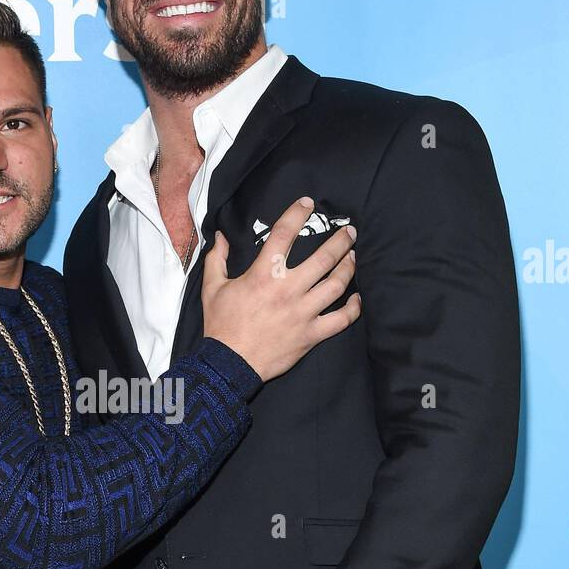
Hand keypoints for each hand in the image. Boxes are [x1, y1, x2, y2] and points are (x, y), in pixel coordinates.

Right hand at [201, 196, 359, 382]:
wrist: (229, 364)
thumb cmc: (221, 325)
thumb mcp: (212, 288)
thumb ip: (217, 259)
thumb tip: (220, 236)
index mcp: (263, 275)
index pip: (284, 234)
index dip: (297, 214)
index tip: (308, 204)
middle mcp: (288, 290)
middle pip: (324, 258)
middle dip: (340, 241)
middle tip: (349, 231)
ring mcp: (303, 313)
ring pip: (336, 285)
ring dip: (348, 268)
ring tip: (352, 258)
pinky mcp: (311, 334)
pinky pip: (341, 320)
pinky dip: (352, 309)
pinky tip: (356, 299)